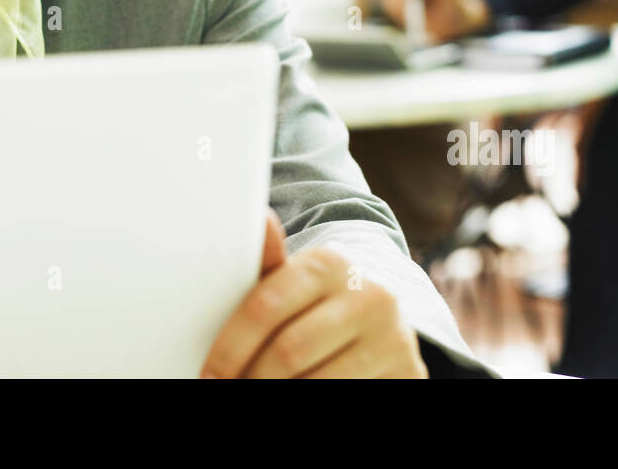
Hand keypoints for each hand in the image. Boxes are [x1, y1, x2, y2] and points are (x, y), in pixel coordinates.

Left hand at [199, 209, 428, 377]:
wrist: (379, 322)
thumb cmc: (314, 303)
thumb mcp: (290, 282)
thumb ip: (266, 262)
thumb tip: (259, 220)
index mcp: (329, 263)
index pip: (265, 306)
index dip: (229, 348)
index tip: (208, 375)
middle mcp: (369, 294)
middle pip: (288, 352)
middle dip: (252, 377)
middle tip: (227, 388)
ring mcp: (393, 336)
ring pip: (315, 382)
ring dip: (277, 394)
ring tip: (254, 392)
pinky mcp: (408, 371)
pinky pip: (347, 394)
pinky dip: (311, 398)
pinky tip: (294, 394)